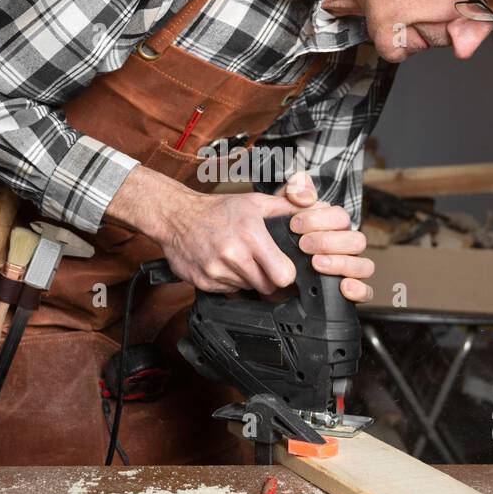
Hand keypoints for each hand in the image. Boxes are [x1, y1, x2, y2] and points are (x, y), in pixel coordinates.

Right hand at [110, 165, 301, 294]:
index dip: (288, 276)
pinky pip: (228, 292)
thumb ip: (287, 208)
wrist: (176, 215)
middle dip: (270, 279)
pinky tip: (225, 265)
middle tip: (264, 266)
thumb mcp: (255, 202)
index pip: (283, 275)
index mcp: (251, 235)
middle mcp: (233, 255)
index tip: (287, 271)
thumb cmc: (218, 209)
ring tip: (241, 260)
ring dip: (249, 280)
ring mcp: (216, 271)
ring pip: (248, 290)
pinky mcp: (203, 282)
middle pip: (267, 287)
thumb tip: (316, 209)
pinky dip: (230, 282)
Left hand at [278, 171, 373, 304]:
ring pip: (365, 265)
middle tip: (303, 245)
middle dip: (328, 241)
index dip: (320, 219)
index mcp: (336, 227)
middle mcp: (347, 248)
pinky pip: (366, 293)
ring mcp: (351, 270)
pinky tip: (343, 287)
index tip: (295, 224)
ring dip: (342, 264)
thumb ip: (293, 194)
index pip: (341, 217)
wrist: (271, 272)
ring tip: (317, 263)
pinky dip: (359, 291)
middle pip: (356, 240)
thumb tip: (304, 193)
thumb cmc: (283, 238)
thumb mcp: (281, 212)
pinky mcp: (349, 291)